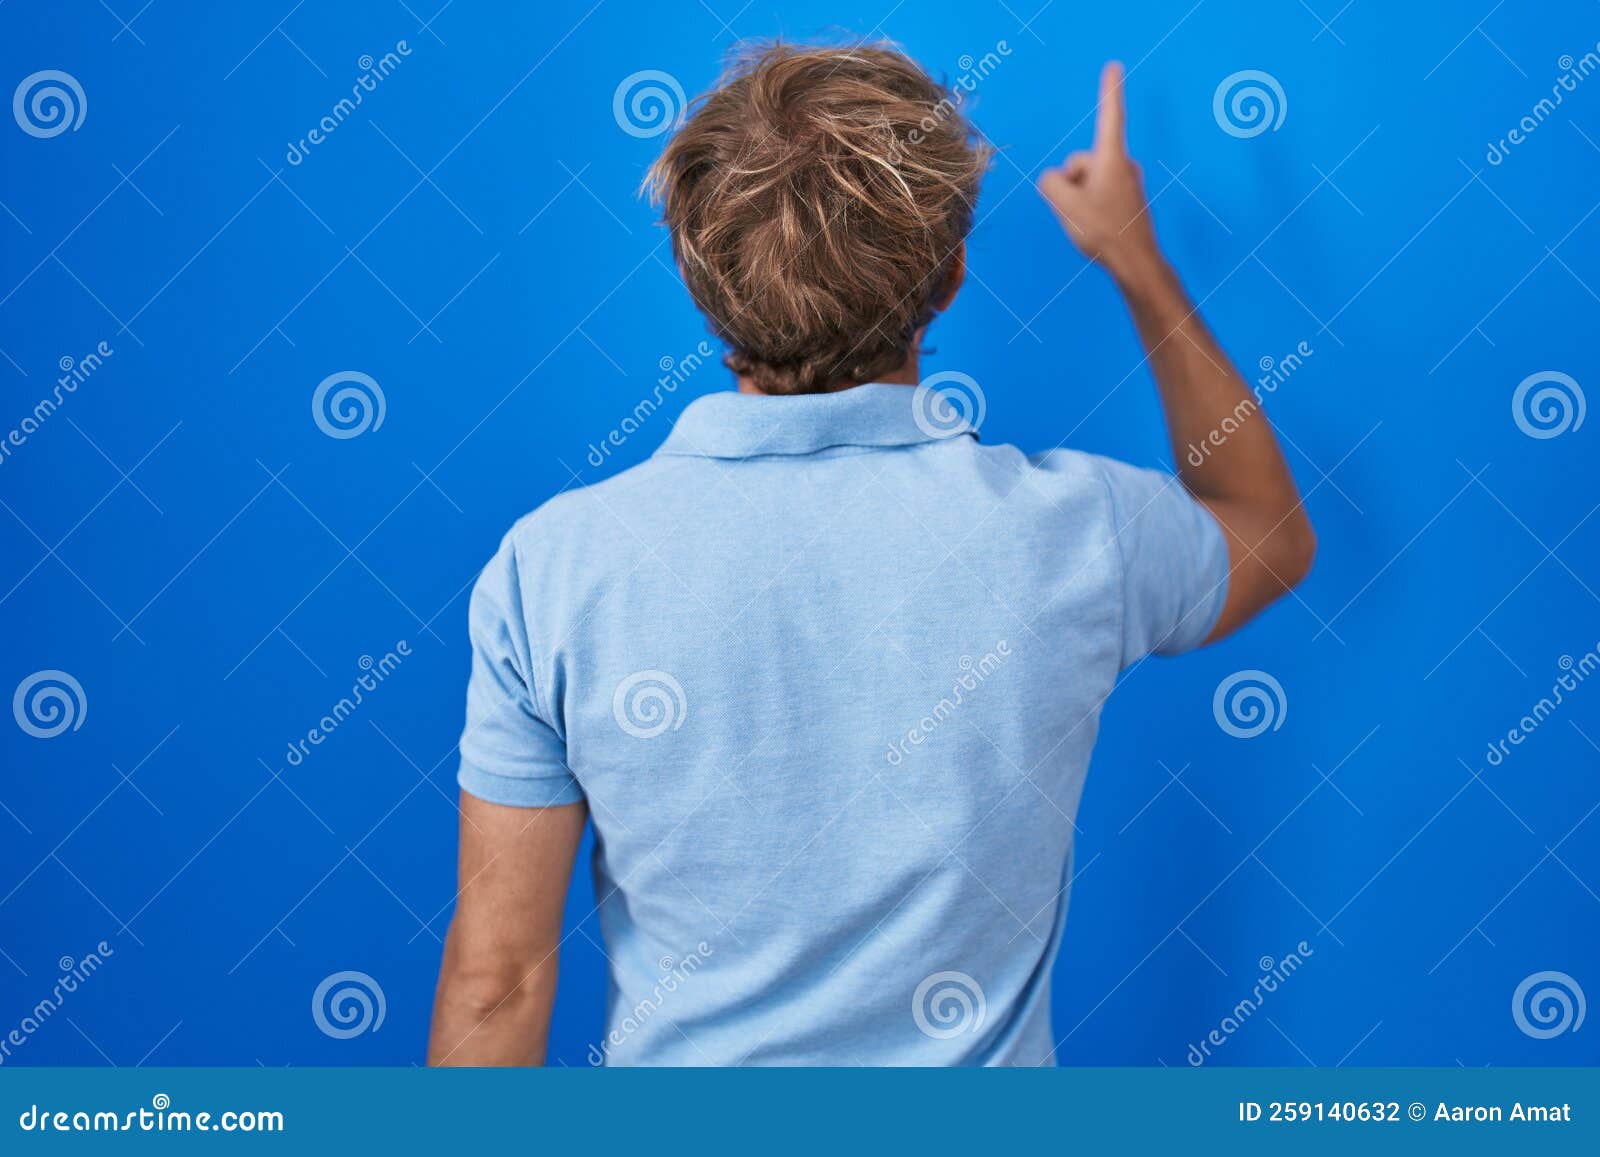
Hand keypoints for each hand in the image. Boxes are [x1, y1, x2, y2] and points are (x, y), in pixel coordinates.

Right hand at [1038, 62, 1162, 286]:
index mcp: (1111, 158)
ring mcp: (1127, 182)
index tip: (1115, 65)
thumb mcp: (1064, 204)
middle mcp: (1123, 165)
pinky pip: (1096, 194)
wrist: (1135, 263)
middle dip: (1070, 182)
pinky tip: (1096, 228)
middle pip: (1081, 161)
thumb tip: (1054, 180)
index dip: (1110, 90)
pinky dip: (1089, 207)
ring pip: (1087, 180)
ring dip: (1079, 197)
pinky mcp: (1127, 199)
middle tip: (1078, 211)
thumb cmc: (1103, 232)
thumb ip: (1050, 182)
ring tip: (1088, 223)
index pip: (1110, 115)